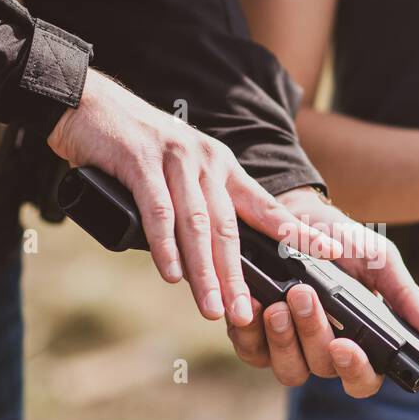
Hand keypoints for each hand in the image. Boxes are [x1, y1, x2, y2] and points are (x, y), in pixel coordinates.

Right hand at [49, 70, 341, 326]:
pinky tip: (172, 274)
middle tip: (244, 314)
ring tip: (212, 307)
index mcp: (222, 167)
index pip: (266, 206)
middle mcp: (206, 162)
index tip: (331, 254)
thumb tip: (205, 261)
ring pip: (197, 225)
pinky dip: (165, 246)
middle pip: (229, 228)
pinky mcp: (141, 160)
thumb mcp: (177, 173)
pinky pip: (158, 210)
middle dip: (238, 277)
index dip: (298, 232)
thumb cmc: (132, 148)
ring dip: (205, 271)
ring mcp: (175, 159)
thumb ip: (194, 209)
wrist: (87, 104)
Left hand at [225, 187, 418, 397]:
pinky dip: (252, 333)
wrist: (295, 215)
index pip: (364, 379)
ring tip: (281, 301)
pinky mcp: (256, 340)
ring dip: (284, 338)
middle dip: (313, 332)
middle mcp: (325, 353)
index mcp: (360, 343)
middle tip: (304, 294)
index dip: (357, 372)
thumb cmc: (343, 241)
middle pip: (323, 369)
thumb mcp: (380, 260)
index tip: (345, 346)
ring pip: (289, 369)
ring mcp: (290, 350)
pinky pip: (253, 352)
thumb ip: (403, 294)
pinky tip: (256, 305)